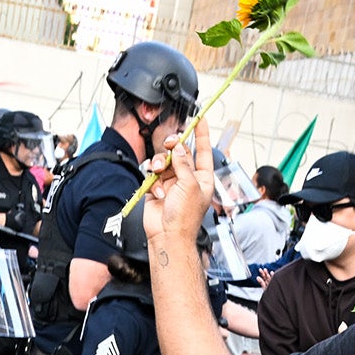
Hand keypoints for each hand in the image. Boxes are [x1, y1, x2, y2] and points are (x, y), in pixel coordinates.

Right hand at [143, 122, 212, 253]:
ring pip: (164, 161)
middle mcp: (187, 178)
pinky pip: (153, 175)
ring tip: (159, 173)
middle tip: (171, 144)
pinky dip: (154, 181)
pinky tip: (158, 192)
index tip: (199, 118)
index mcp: (202, 177)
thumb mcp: (190, 184)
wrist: (167, 235)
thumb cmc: (184, 217)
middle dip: (173, 146)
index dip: (201, 134)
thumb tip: (180, 148)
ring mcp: (172, 183)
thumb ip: (184, 163)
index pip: (202, 150)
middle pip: (179, 152)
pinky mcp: (157, 188)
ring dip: (160, 165)